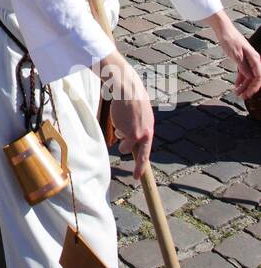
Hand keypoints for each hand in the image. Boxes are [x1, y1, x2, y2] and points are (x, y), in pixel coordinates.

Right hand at [97, 51, 153, 179]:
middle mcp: (146, 134)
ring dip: (121, 138)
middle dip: (138, 167)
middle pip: (141, 157)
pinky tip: (119, 117)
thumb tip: (131, 139)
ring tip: (122, 123)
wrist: (127, 90)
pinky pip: (119, 136)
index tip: (139, 175)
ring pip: (124, 147)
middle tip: (137, 177)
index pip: (148, 150)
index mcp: (150, 129)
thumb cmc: (132, 98)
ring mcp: (137, 135)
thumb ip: (139, 127)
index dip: (143, 164)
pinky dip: (117, 129)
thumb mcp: (140, 114)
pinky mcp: (128, 133)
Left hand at [205, 12, 260, 99]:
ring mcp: (248, 60)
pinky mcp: (242, 60)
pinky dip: (240, 79)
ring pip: (249, 76)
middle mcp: (253, 59)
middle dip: (249, 88)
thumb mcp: (235, 54)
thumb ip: (243, 66)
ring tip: (237, 93)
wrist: (223, 29)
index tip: (248, 94)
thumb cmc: (229, 39)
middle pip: (255, 78)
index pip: (258, 76)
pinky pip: (244, 72)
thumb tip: (250, 77)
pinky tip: (236, 86)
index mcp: (254, 58)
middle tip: (242, 97)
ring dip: (244, 85)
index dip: (254, 87)